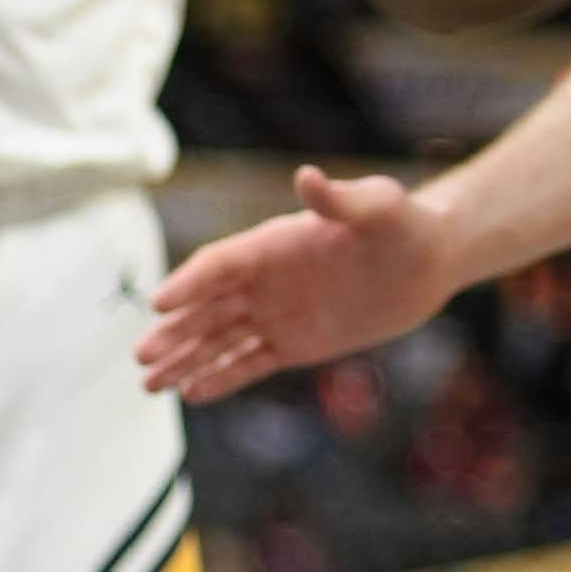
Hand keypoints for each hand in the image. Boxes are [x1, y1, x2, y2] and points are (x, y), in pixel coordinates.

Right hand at [133, 165, 454, 401]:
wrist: (429, 264)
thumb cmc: (404, 225)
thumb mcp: (377, 208)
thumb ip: (338, 200)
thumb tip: (306, 177)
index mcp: (272, 245)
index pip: (218, 265)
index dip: (188, 283)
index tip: (160, 303)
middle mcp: (263, 281)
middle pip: (205, 309)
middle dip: (172, 333)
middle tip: (142, 356)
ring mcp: (273, 314)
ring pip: (218, 341)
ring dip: (183, 361)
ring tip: (149, 386)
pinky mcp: (291, 344)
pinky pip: (247, 364)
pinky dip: (220, 379)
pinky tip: (190, 394)